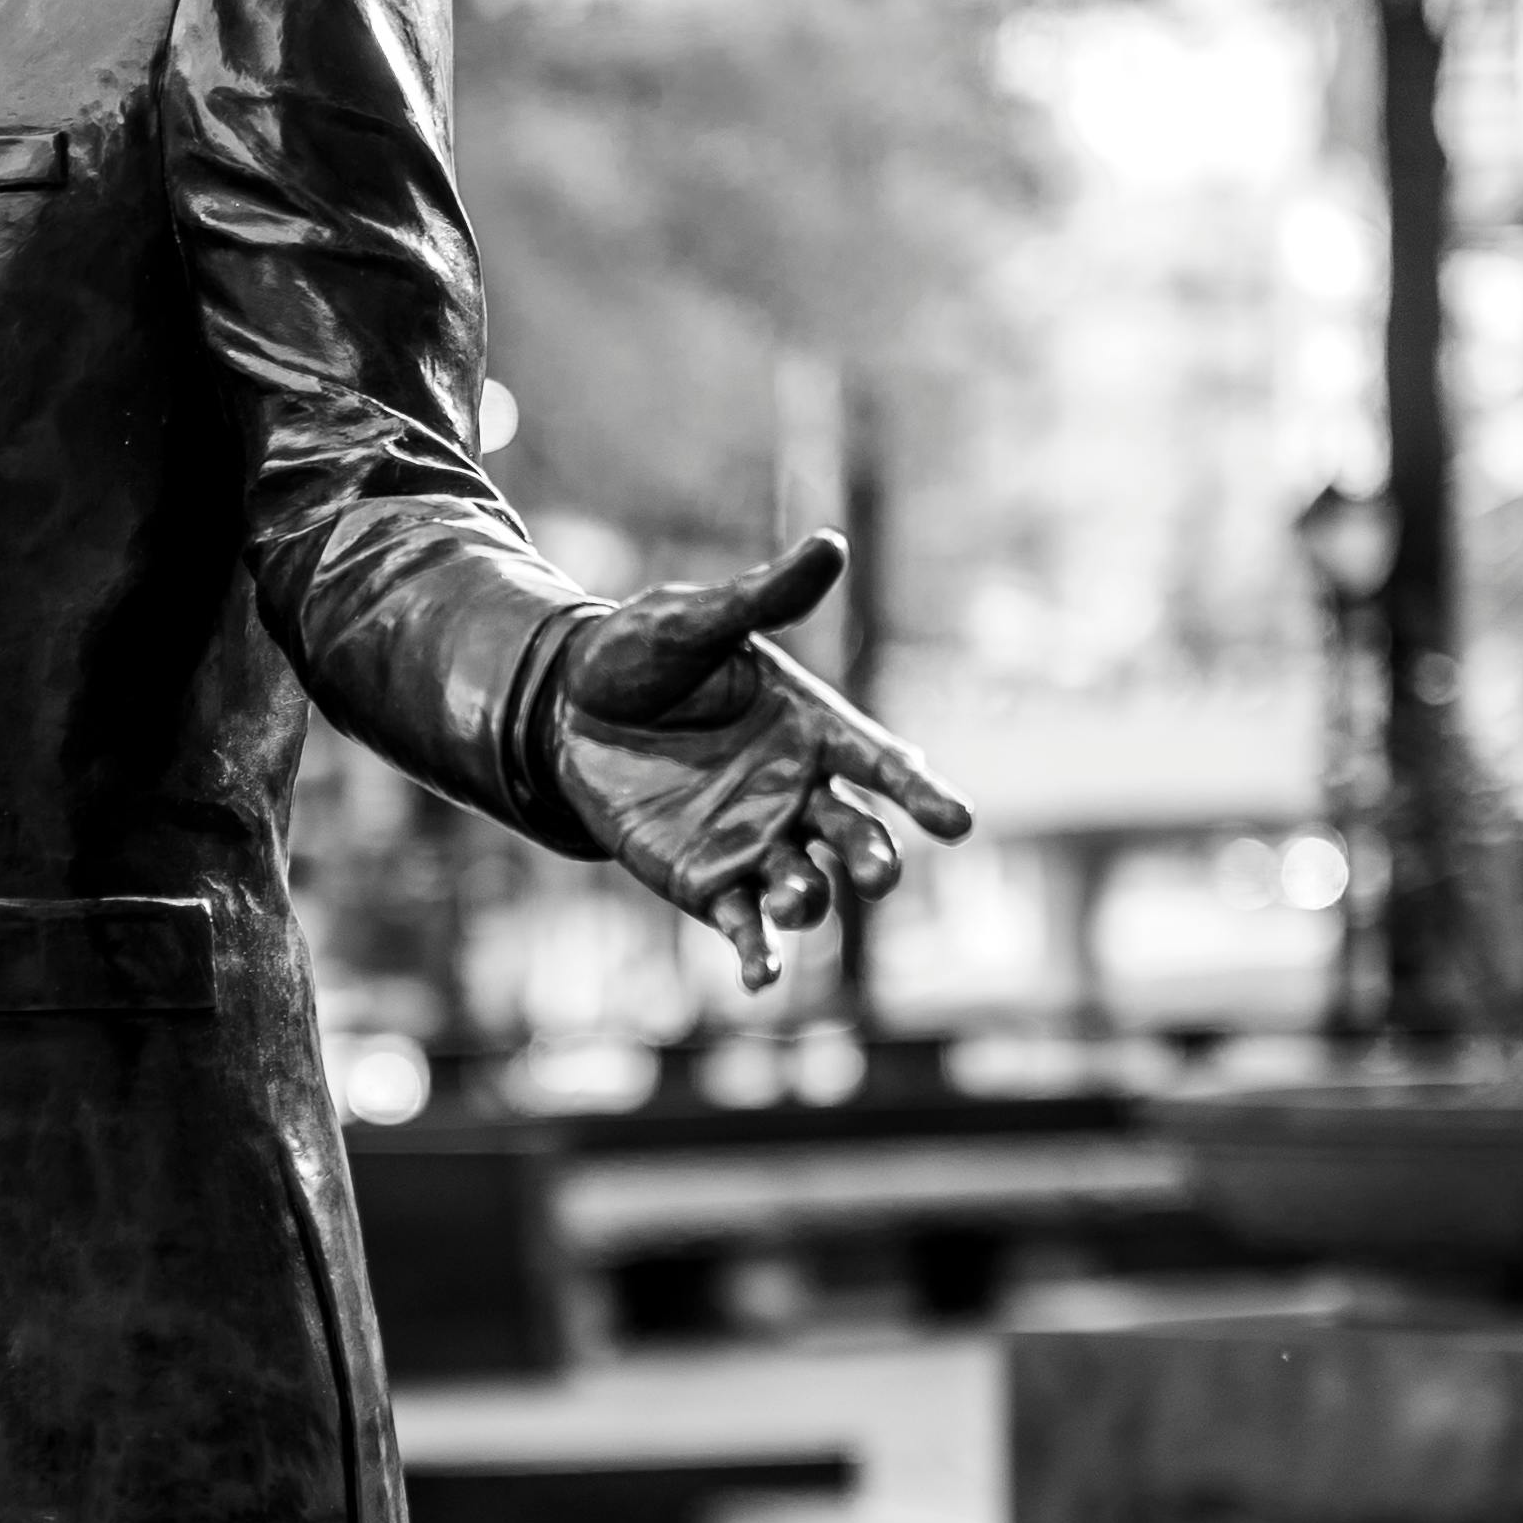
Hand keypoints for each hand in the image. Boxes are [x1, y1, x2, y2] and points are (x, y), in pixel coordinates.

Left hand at [547, 529, 972, 990]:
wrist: (564, 707)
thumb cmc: (640, 653)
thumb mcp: (696, 620)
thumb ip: (761, 598)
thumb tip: (830, 546)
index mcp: (812, 726)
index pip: (881, 762)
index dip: (920, 792)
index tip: (958, 821)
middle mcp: (797, 790)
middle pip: (853, 830)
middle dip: (872, 853)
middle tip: (881, 873)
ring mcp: (756, 840)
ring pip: (804, 880)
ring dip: (810, 898)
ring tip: (800, 901)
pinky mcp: (708, 880)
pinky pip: (742, 921)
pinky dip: (756, 951)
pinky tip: (758, 977)